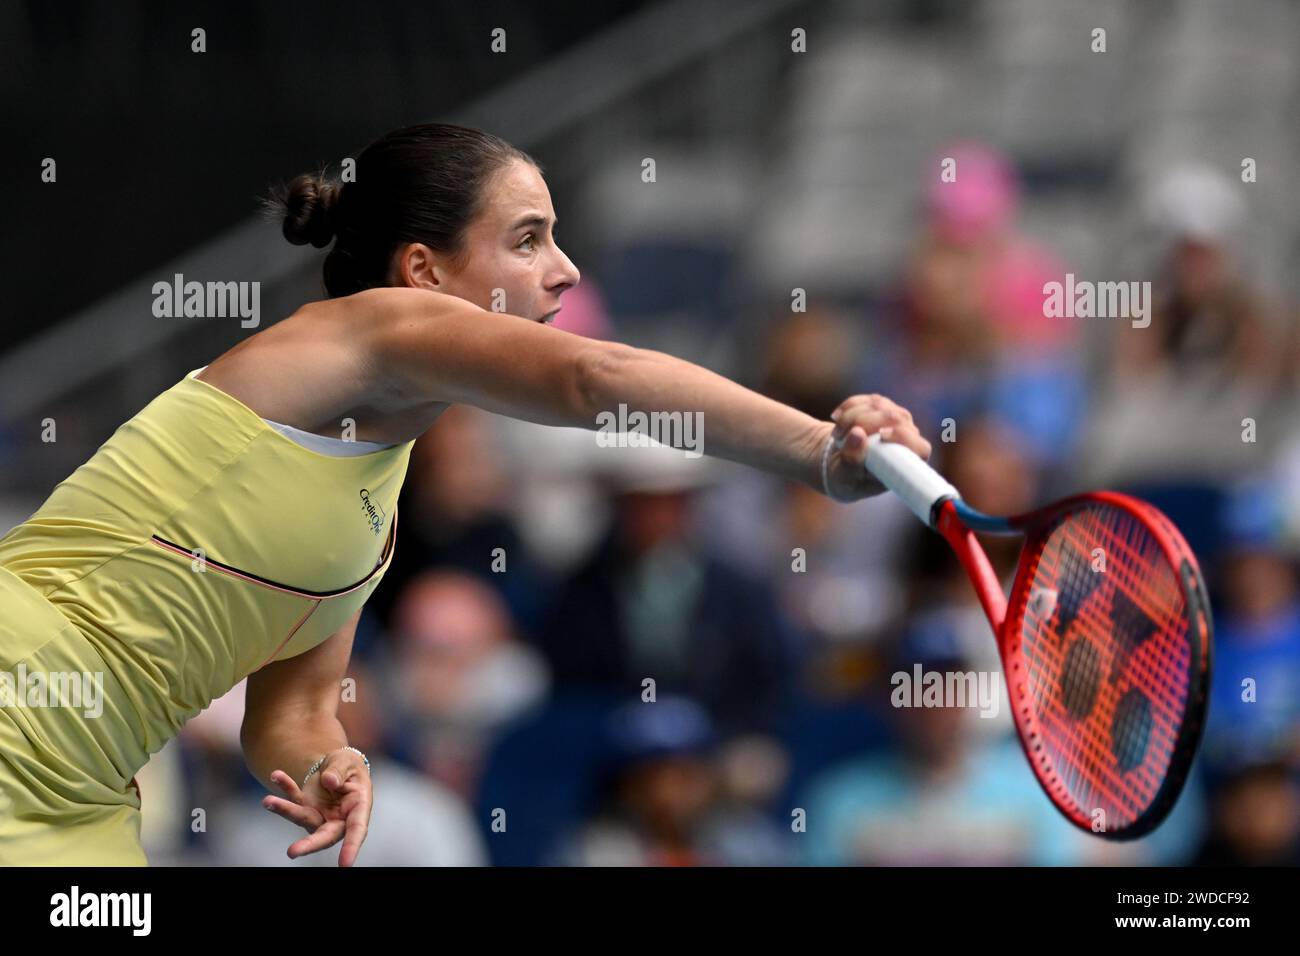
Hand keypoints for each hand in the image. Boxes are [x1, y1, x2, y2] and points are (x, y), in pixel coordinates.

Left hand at [262, 749, 371, 866]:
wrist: (337, 765)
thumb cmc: (350, 767)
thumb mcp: (348, 762)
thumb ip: (339, 771)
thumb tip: (329, 782)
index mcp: (358, 808)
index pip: (357, 829)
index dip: (351, 847)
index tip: (344, 865)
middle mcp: (338, 817)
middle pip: (324, 835)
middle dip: (308, 844)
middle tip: (292, 852)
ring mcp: (319, 814)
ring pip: (302, 816)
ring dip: (285, 809)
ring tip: (268, 801)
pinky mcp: (304, 805)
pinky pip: (293, 798)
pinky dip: (285, 787)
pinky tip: (277, 776)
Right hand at [822, 394, 931, 501]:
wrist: (838, 464)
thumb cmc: (846, 478)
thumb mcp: (844, 476)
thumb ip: (852, 460)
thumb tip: (857, 433)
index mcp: (907, 464)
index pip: (920, 447)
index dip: (904, 437)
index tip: (881, 436)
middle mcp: (908, 439)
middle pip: (895, 419)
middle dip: (863, 422)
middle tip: (839, 436)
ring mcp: (897, 419)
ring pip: (879, 405)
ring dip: (851, 416)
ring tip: (837, 434)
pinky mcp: (883, 407)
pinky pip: (868, 400)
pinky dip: (849, 407)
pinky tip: (836, 418)